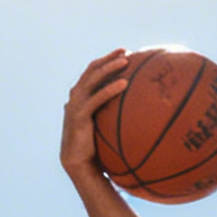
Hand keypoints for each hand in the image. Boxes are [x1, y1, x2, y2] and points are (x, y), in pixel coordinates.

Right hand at [59, 50, 131, 183]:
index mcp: (81, 97)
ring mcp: (75, 105)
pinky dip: (109, 90)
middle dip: (109, 59)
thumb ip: (116, 115)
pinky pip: (96, 99)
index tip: (124, 52)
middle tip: (126, 51)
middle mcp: (75, 97)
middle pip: (92, 71)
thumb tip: (142, 112)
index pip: (93, 72)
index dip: (107, 61)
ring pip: (92, 79)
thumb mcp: (107, 127)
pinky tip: (124, 84)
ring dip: (109, 68)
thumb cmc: (97, 149)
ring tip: (125, 61)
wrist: (81, 165)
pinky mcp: (78, 116)